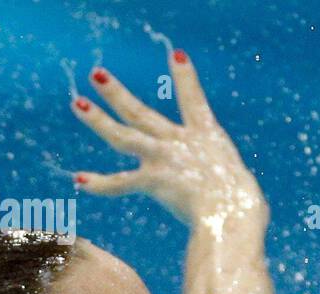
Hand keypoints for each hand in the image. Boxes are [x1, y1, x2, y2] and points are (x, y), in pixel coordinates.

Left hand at [69, 49, 267, 226]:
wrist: (232, 212)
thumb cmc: (242, 204)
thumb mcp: (235, 183)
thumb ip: (220, 180)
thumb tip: (230, 195)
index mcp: (206, 136)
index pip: (193, 100)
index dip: (186, 78)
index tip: (177, 56)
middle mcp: (179, 142)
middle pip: (140, 113)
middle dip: (117, 93)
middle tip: (96, 74)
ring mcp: (164, 159)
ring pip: (123, 136)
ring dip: (98, 119)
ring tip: (77, 104)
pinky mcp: (155, 181)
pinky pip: (121, 183)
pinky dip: (100, 184)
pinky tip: (79, 180)